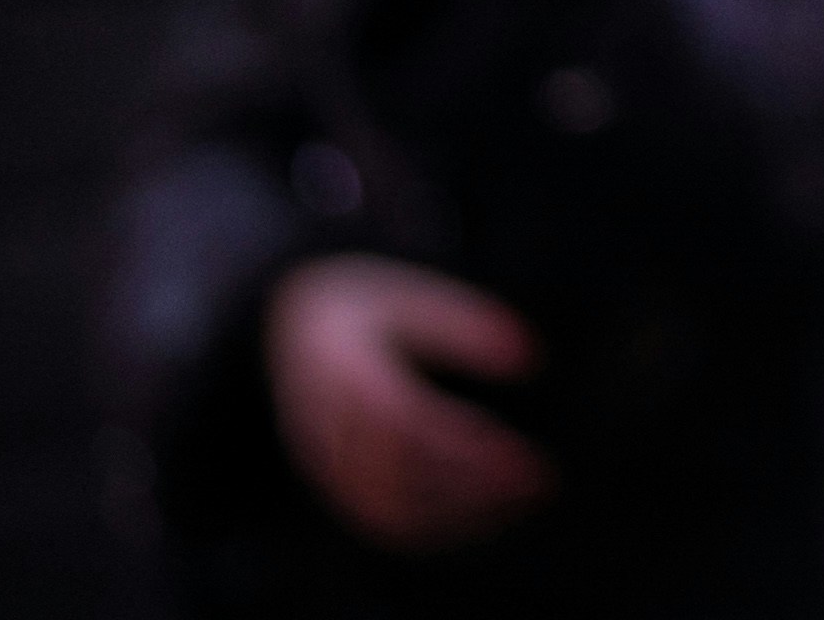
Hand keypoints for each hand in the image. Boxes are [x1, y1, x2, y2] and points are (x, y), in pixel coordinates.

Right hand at [266, 254, 550, 549]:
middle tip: (541, 483)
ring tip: (524, 500)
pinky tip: (486, 517)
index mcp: (343, 373)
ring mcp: (324, 462)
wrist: (282, 327)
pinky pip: (381, 522)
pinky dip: (435, 529)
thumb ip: (467, 322)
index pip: (406, 425)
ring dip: (460, 515)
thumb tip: (533, 358)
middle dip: (474, 487)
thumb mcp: (409, 294)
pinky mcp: (331, 484)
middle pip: (400, 475)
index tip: (522, 456)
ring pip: (390, 509)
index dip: (465, 447)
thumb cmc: (363, 306)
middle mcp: (327, 427)